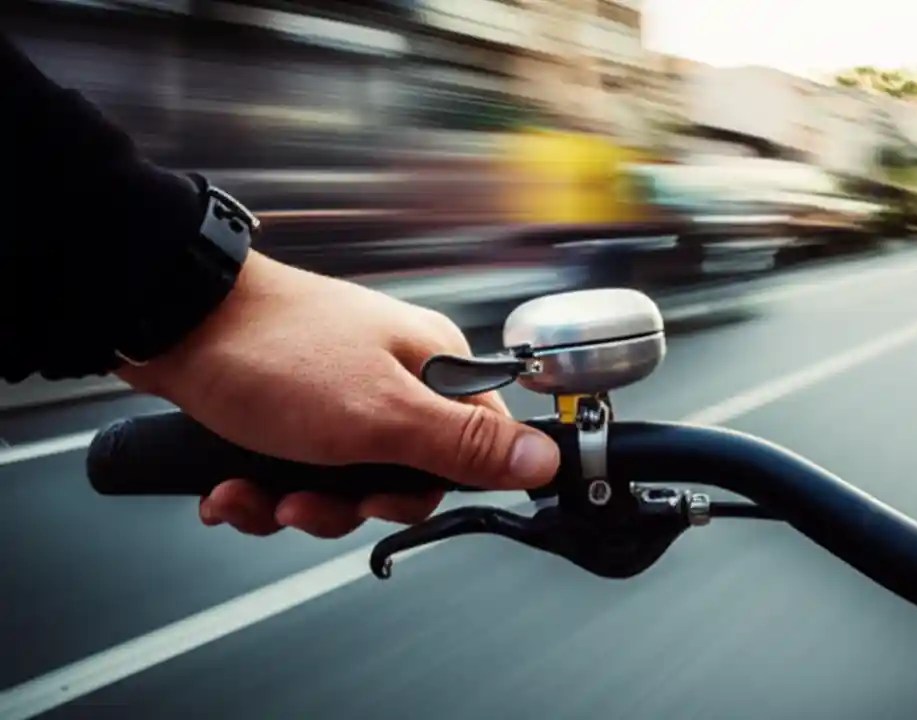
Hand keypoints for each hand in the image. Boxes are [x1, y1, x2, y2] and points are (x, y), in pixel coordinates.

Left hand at [117, 251, 559, 537]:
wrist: (169, 317)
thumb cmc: (275, 352)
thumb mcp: (381, 415)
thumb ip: (466, 445)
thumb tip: (547, 460)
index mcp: (432, 367)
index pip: (472, 448)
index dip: (429, 488)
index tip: (382, 497)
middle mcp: (393, 376)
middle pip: (401, 475)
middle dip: (346, 505)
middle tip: (308, 501)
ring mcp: (340, 391)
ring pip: (342, 482)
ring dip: (293, 504)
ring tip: (253, 493)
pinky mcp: (292, 407)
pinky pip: (296, 471)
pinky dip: (260, 490)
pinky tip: (230, 487)